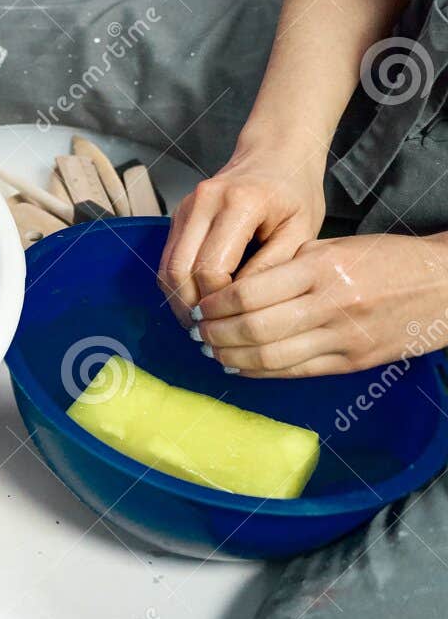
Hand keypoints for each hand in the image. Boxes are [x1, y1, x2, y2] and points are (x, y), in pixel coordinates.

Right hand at [157, 147, 326, 322]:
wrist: (275, 154)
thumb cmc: (295, 193)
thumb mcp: (301, 232)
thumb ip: (272, 268)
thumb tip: (241, 309)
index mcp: (238, 204)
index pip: (211, 268)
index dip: (218, 303)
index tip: (234, 323)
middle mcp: (202, 202)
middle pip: (178, 270)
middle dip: (191, 308)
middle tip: (209, 336)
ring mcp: (185, 207)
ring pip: (166, 267)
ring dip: (179, 300)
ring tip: (202, 325)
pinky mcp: (178, 215)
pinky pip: (169, 259)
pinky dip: (178, 285)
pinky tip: (197, 302)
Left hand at [194, 234, 447, 377]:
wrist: (443, 286)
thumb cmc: (383, 259)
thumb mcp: (332, 247)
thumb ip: (284, 265)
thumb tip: (232, 287)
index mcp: (320, 268)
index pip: (249, 293)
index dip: (214, 305)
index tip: (198, 306)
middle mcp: (330, 304)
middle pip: (253, 329)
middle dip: (215, 333)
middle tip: (196, 331)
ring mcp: (342, 337)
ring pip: (270, 357)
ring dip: (231, 356)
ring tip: (211, 349)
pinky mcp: (352, 362)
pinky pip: (295, 371)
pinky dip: (259, 371)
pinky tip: (239, 364)